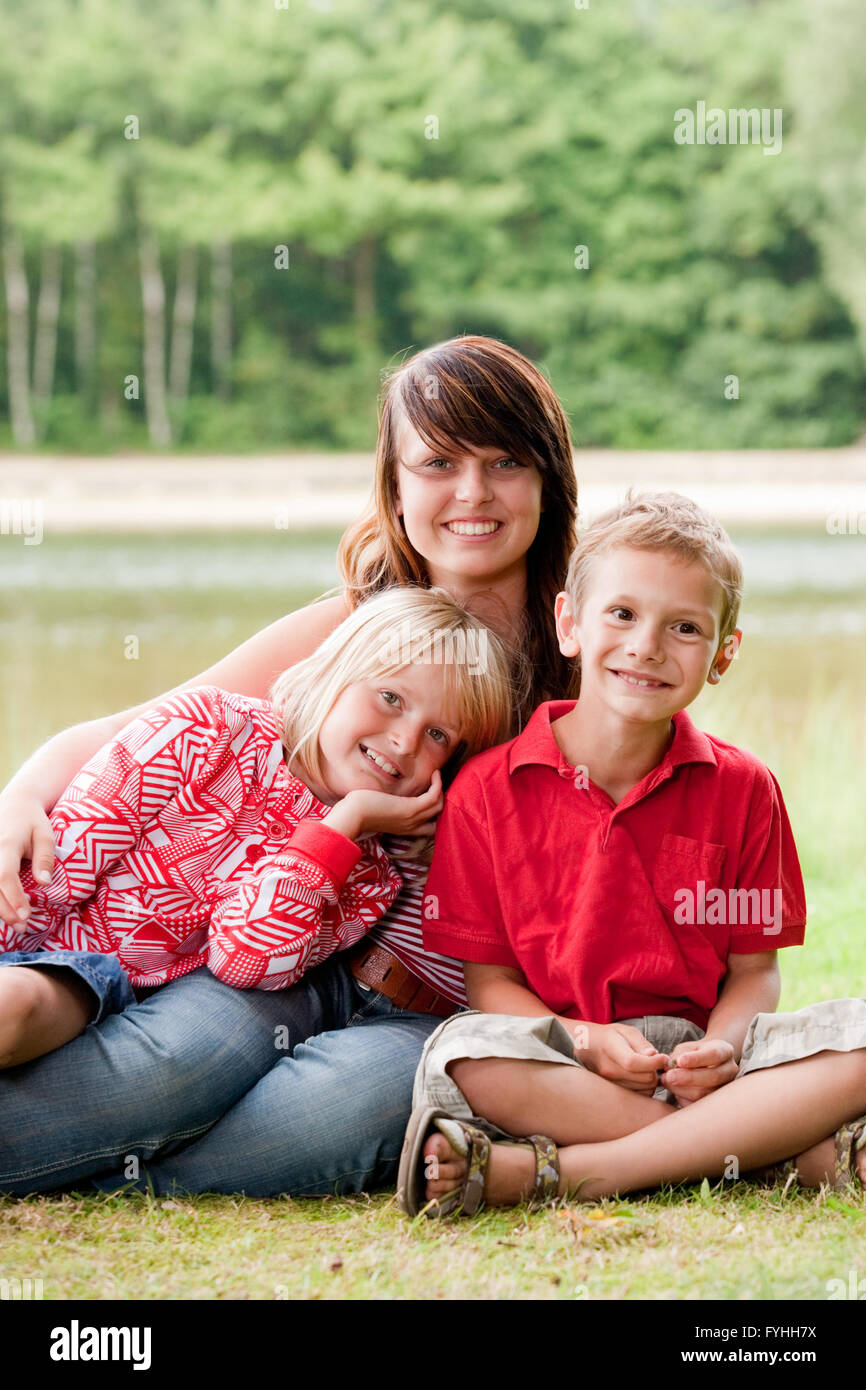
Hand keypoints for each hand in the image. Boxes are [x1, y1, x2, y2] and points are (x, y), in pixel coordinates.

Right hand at [0, 792, 55, 926]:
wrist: (14, 804)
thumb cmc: (32, 820)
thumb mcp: (45, 834)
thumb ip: (45, 858)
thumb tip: (45, 883)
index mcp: (6, 844)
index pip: (5, 876)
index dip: (13, 898)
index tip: (25, 916)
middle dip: (5, 911)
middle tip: (22, 927)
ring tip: (15, 924)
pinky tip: (5, 911)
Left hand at [323, 769, 443, 841]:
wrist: (352, 816)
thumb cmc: (358, 812)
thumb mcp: (378, 811)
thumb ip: (387, 808)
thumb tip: (385, 797)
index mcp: (405, 828)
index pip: (431, 827)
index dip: (437, 813)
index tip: (434, 796)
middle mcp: (412, 825)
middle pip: (439, 815)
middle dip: (442, 798)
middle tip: (437, 782)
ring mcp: (413, 818)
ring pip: (440, 805)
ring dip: (441, 787)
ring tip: (437, 776)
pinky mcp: (411, 808)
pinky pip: (434, 796)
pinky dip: (438, 784)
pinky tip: (434, 774)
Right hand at [581, 1021, 670, 1094]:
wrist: (589, 1049)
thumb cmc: (610, 1037)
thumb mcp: (625, 1031)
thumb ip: (641, 1043)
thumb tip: (654, 1055)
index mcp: (610, 1049)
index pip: (633, 1062)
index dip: (654, 1062)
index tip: (664, 1058)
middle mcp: (609, 1070)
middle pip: (645, 1079)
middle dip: (655, 1070)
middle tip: (654, 1061)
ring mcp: (611, 1084)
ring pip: (646, 1089)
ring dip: (652, 1079)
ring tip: (646, 1068)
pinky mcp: (616, 1093)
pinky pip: (641, 1095)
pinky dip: (646, 1087)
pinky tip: (641, 1076)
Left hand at [660, 1037, 736, 1105]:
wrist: (705, 1065)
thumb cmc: (694, 1054)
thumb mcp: (687, 1048)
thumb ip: (679, 1055)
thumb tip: (671, 1067)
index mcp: (725, 1051)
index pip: (714, 1054)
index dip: (696, 1059)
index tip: (680, 1061)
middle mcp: (730, 1070)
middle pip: (713, 1076)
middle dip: (688, 1078)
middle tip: (669, 1076)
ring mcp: (725, 1088)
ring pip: (705, 1093)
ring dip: (682, 1089)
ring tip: (667, 1081)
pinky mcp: (716, 1102)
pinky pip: (699, 1104)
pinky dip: (683, 1098)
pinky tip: (675, 1090)